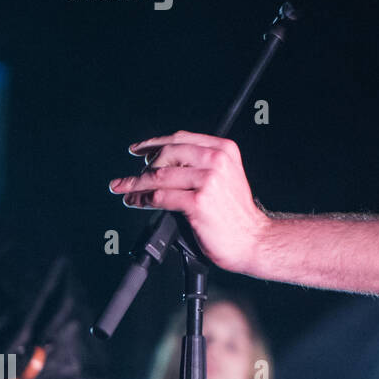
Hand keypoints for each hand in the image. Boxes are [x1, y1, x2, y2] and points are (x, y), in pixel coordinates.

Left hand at [108, 131, 268, 273]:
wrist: (254, 239)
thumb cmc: (237, 214)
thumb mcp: (226, 177)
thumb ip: (201, 165)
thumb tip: (163, 165)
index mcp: (224, 150)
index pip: (180, 139)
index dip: (154, 143)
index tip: (139, 150)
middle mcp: (217, 161)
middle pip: (167, 154)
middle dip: (143, 167)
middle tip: (130, 177)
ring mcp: (208, 181)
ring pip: (159, 176)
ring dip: (136, 184)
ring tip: (124, 190)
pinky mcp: (198, 202)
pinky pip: (160, 196)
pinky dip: (143, 199)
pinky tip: (137, 201)